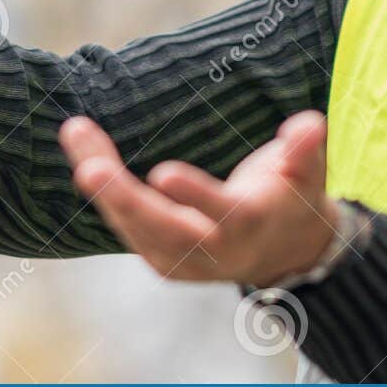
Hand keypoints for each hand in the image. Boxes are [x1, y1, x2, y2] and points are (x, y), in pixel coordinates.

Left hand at [58, 109, 341, 288]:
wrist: (283, 252)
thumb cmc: (292, 198)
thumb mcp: (309, 174)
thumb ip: (306, 150)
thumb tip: (308, 126)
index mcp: (250, 224)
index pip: (222, 214)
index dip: (195, 195)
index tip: (162, 173)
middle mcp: (212, 250)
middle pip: (164, 229)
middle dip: (124, 199)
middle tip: (89, 166)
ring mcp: (181, 260)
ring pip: (135, 227)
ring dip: (102, 186)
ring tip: (77, 137)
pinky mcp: (160, 257)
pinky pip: (126, 225)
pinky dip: (101, 191)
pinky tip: (82, 151)